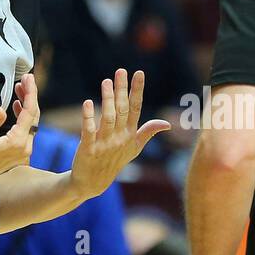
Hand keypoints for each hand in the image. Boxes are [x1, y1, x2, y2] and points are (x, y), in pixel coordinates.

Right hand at [0, 73, 38, 188]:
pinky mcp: (19, 151)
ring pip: (31, 122)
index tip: (29, 77)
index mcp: (17, 143)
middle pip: (33, 116)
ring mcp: (23, 151)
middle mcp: (24, 147)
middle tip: (26, 78)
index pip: (29, 112)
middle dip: (30, 95)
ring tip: (20, 87)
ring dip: (26, 104)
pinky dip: (23, 115)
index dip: (30, 93)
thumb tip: (0, 110)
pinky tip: (16, 105)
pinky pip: (26, 129)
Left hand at [68, 68, 170, 198]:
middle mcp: (119, 137)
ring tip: (106, 82)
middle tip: (120, 71)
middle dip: (122, 90)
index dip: (137, 91)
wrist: (93, 183)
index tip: (139, 73)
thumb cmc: (114, 162)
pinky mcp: (88, 149)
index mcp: (130, 134)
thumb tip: (167, 124)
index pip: (136, 108)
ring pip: (108, 118)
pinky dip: (88, 118)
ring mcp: (104, 143)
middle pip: (122, 110)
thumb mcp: (134, 148)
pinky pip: (89, 131)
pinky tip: (88, 103)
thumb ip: (148, 133)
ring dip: (108, 100)